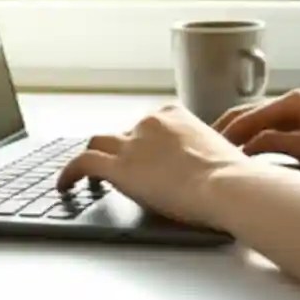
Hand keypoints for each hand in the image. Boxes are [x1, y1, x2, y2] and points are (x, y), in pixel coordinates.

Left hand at [57, 104, 250, 228]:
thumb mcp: (220, 152)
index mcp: (175, 114)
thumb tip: (206, 167)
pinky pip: (82, 163)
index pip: (148, 124)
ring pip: (98, 143)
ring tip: (83, 176)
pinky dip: (69, 173)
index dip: (143, 143)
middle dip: (120, 150)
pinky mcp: (118, 166)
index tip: (144, 158)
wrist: (228, 185)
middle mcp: (149, 122)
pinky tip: (65, 185)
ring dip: (92, 158)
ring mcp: (132, 142)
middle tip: (121, 171)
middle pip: (122, 134)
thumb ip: (203, 153)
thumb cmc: (234, 176)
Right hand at [213, 89, 299, 182]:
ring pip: (255, 130)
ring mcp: (297, 122)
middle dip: (223, 133)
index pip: (246, 116)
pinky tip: (243, 164)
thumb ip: (276, 143)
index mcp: (293, 102)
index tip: (204, 150)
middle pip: (246, 118)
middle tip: (201, 153)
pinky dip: (251, 150)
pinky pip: (267, 142)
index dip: (224, 133)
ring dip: (236, 142)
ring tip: (216, 160)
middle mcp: (292, 107)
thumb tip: (244, 146)